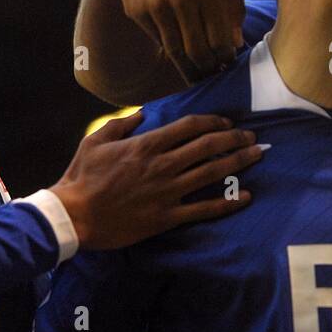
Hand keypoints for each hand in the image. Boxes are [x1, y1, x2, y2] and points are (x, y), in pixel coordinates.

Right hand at [50, 111, 262, 249]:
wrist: (74, 216)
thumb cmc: (82, 177)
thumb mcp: (96, 140)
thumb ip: (122, 124)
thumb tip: (142, 114)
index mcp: (147, 145)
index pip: (191, 127)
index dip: (214, 121)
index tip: (227, 123)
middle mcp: (163, 165)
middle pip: (209, 146)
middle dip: (235, 139)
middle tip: (252, 137)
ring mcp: (168, 192)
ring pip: (212, 173)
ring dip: (238, 162)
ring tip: (257, 155)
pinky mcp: (168, 217)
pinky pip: (205, 209)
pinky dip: (228, 202)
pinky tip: (246, 196)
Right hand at [113, 0, 244, 82]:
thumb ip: (235, 5)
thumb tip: (236, 43)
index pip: (220, 39)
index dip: (225, 58)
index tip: (228, 65)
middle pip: (198, 51)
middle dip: (208, 69)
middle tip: (213, 74)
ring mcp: (157, 3)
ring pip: (176, 51)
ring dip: (189, 68)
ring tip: (199, 74)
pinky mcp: (137, 9)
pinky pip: (159, 40)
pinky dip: (170, 50)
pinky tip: (180, 53)